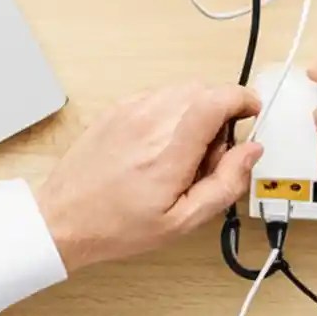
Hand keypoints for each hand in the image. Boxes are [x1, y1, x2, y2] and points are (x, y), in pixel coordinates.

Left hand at [35, 83, 263, 272]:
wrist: (64, 218)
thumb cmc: (117, 226)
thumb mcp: (182, 221)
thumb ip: (224, 184)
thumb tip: (250, 152)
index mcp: (169, 152)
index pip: (216, 100)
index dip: (243, 99)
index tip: (251, 112)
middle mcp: (149, 122)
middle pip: (205, 90)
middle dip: (223, 112)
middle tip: (213, 151)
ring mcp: (131, 111)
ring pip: (183, 89)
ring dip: (198, 109)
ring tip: (185, 150)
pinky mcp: (117, 108)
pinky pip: (160, 95)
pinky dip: (172, 110)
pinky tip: (162, 143)